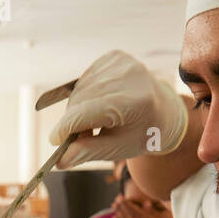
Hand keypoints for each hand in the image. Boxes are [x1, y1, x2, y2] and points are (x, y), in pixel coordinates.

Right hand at [48, 50, 189, 168]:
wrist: (163, 111)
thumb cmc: (141, 133)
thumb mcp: (118, 149)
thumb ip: (88, 152)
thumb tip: (60, 160)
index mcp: (135, 102)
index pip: (87, 111)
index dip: (65, 127)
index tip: (54, 141)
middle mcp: (130, 75)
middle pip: (81, 100)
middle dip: (72, 121)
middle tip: (78, 139)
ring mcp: (123, 62)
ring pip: (80, 89)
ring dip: (77, 109)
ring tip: (92, 125)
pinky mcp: (115, 56)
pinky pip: (85, 79)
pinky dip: (84, 95)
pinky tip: (97, 105)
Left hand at [114, 195, 175, 217]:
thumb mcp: (165, 216)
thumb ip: (156, 208)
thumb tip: (146, 203)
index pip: (129, 208)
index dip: (124, 202)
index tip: (120, 197)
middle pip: (124, 213)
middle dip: (119, 206)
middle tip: (115, 200)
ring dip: (117, 213)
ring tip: (114, 207)